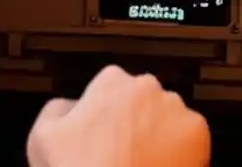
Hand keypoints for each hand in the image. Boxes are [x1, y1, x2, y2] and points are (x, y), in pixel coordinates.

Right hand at [27, 65, 210, 166]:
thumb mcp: (42, 137)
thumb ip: (57, 109)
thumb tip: (69, 107)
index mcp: (111, 82)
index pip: (109, 85)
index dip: (104, 111)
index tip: (101, 131)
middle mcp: (147, 89)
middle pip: (141, 99)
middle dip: (133, 120)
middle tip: (120, 151)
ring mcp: (175, 110)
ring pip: (167, 117)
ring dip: (157, 133)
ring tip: (140, 162)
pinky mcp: (198, 135)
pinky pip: (190, 139)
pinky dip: (180, 151)